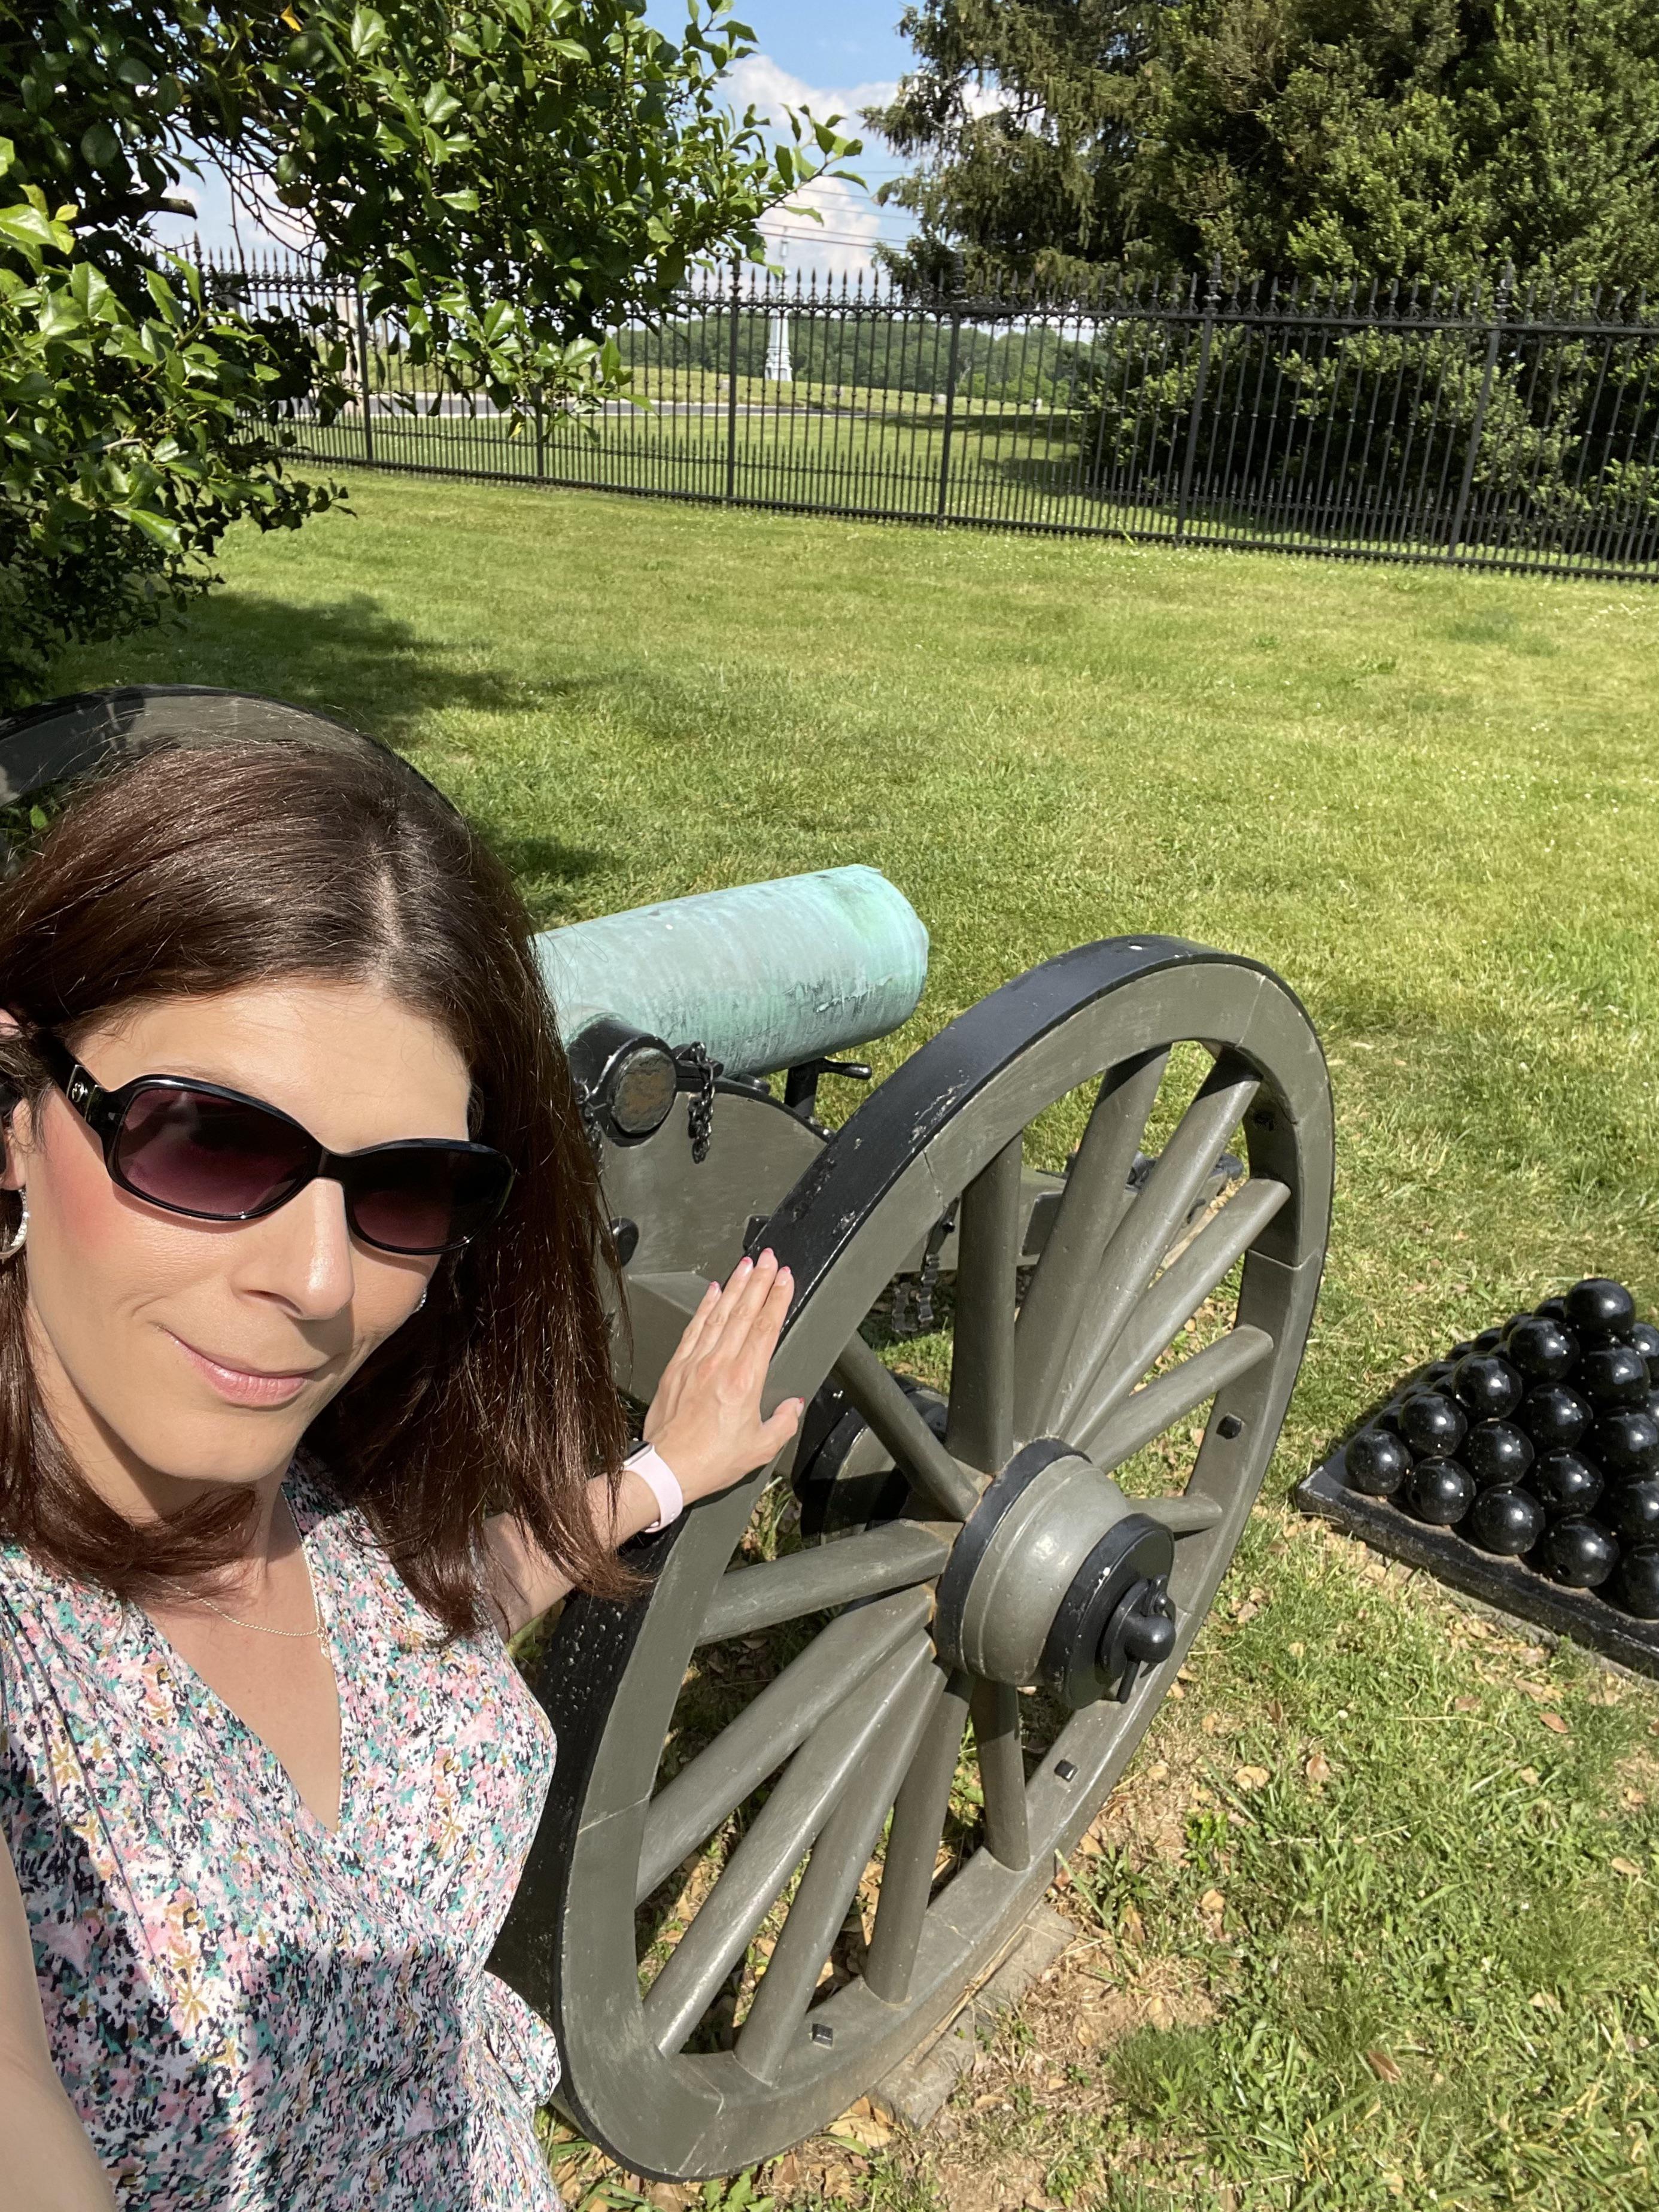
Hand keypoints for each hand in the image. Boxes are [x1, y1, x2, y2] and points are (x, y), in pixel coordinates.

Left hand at [642, 1249, 803, 1504]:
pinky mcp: (676, 1367)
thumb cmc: (711, 1461)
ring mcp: (695, 1362)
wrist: (668, 1469)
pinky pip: (694, 1327)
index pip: (765, 1328)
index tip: (785, 1278)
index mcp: (744, 1381)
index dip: (777, 1299)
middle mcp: (719, 1364)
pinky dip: (704, 1306)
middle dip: (760, 1281)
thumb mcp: (760, 1448)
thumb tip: (792, 1406)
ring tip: (747, 1265)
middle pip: (743, 1312)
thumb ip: (782, 1422)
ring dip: (735, 1286)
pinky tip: (713, 1291)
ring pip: (719, 1313)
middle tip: (770, 1258)